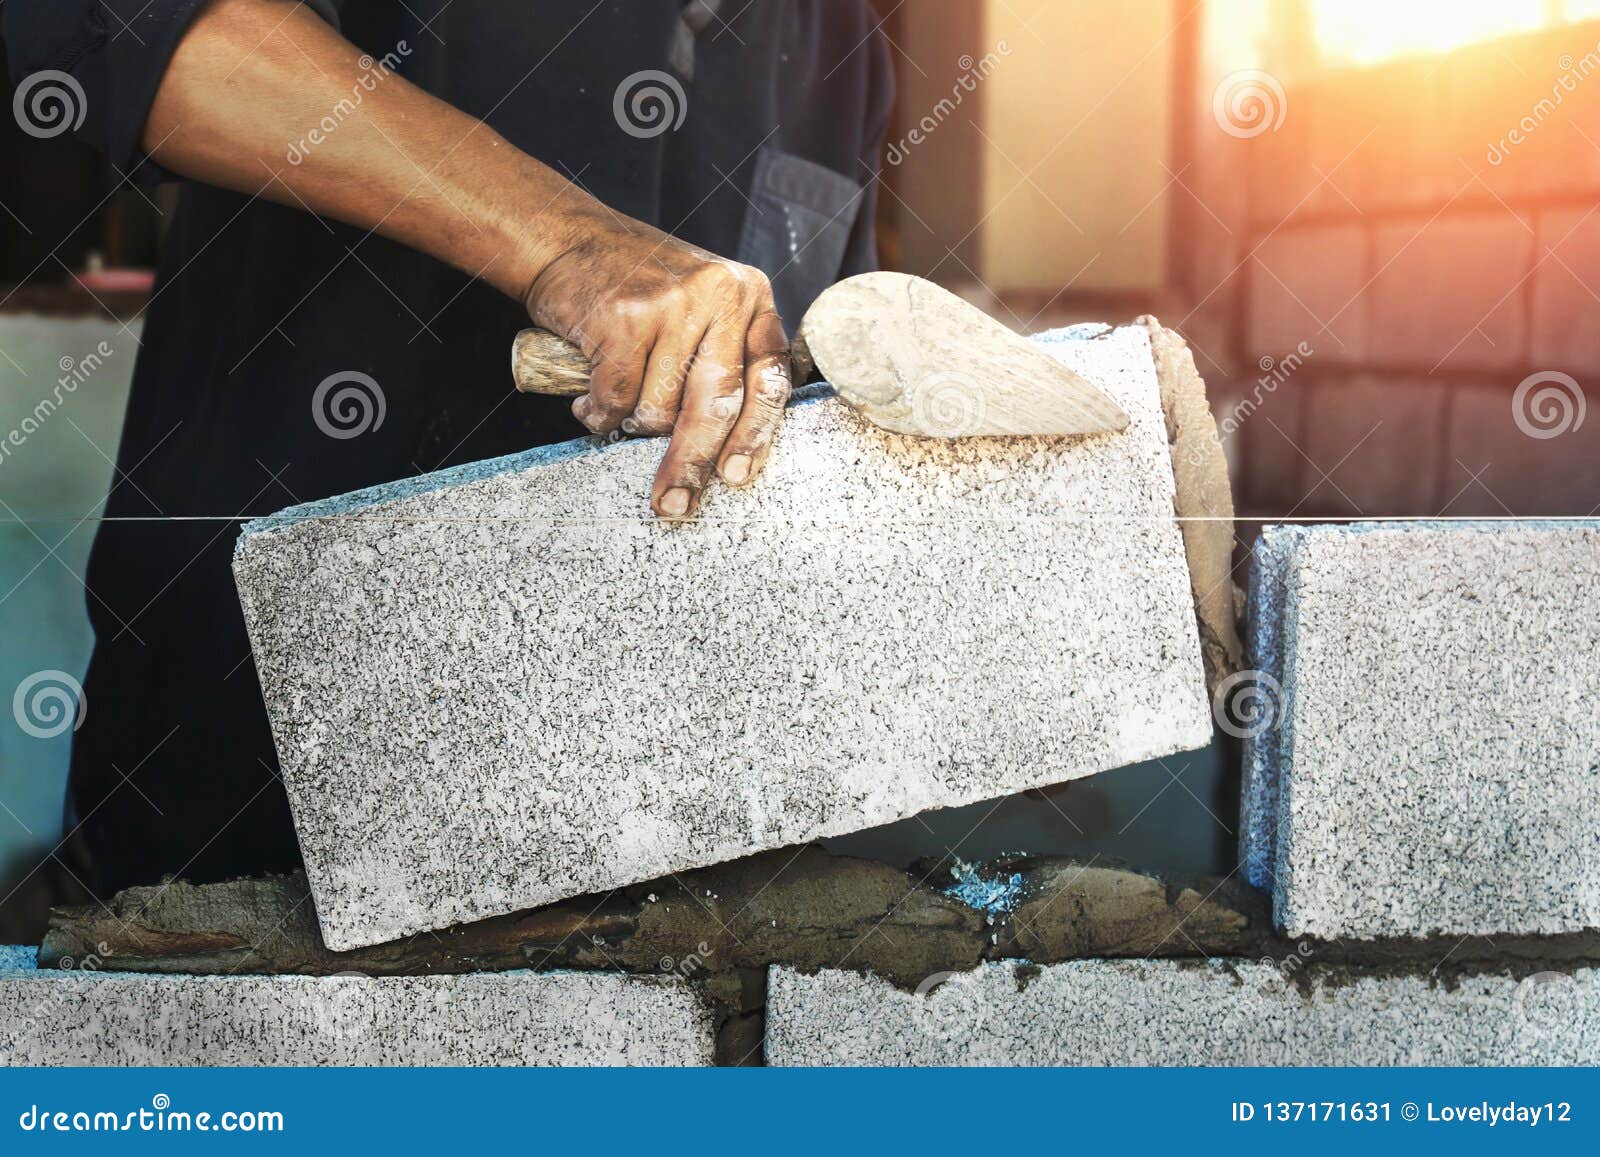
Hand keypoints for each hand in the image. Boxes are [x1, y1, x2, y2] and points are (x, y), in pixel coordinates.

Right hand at [524, 212, 790, 518]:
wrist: (567, 238)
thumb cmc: (636, 287)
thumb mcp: (702, 307)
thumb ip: (725, 359)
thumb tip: (732, 453)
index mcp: (749, 298)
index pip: (769, 380)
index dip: (755, 435)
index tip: (736, 478)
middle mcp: (719, 296)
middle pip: (717, 404)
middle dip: (692, 462)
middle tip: (675, 504)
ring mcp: (672, 304)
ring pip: (660, 408)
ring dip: (632, 423)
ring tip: (616, 403)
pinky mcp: (624, 317)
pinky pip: (616, 398)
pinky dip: (598, 414)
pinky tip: (589, 403)